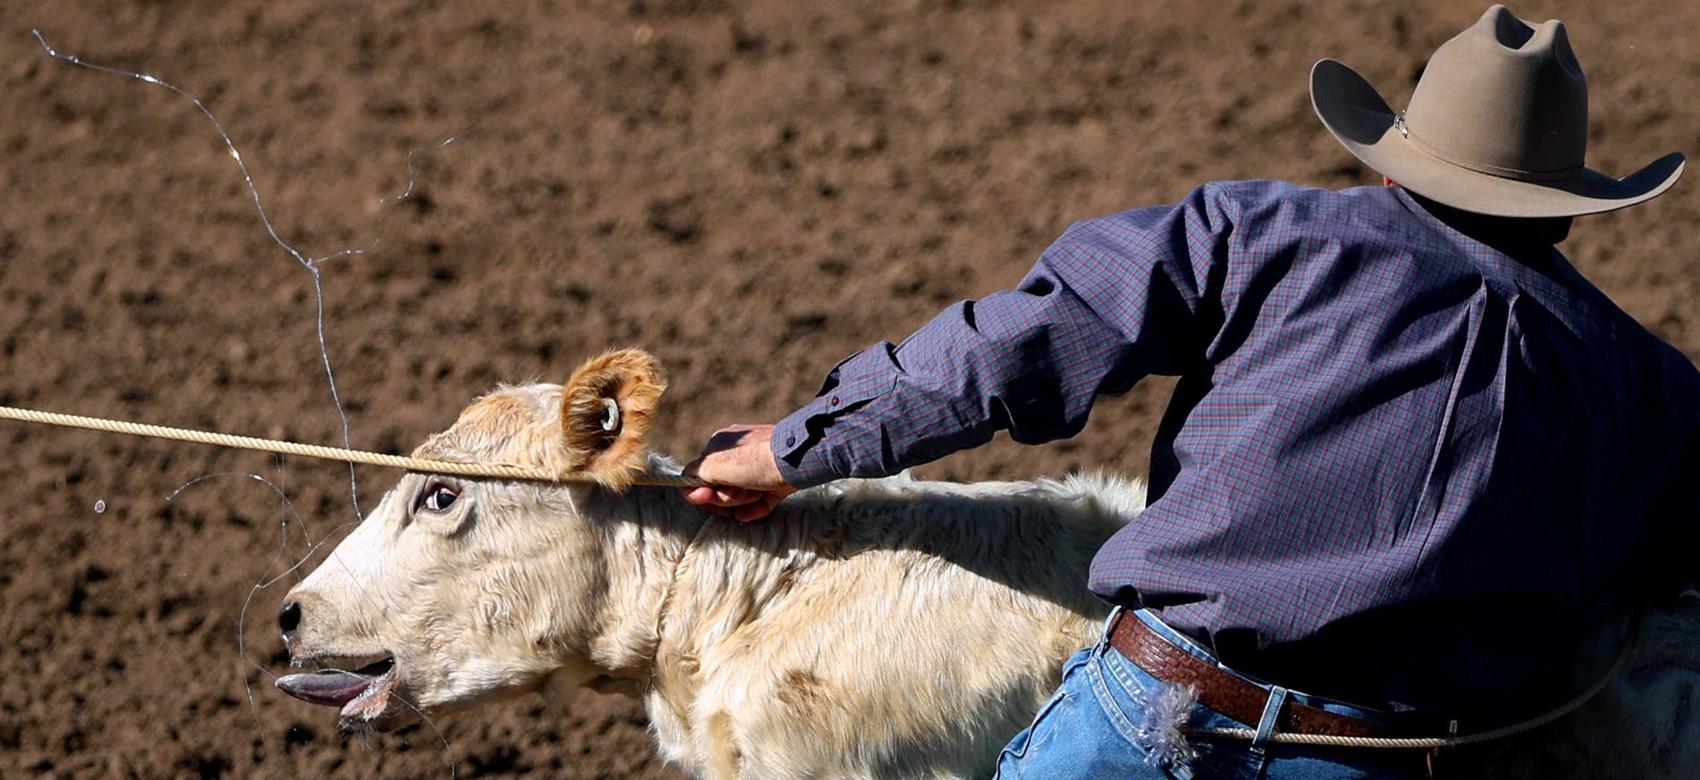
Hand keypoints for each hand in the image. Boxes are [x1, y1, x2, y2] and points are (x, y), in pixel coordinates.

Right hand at [680, 424, 796, 521]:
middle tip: (735, 495)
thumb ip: (695, 474)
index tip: (706, 497)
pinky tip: (751, 513)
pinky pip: (758, 502)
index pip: (698, 476)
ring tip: (753, 494)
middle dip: (725, 498)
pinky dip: (753, 510)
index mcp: (719, 447)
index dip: (701, 492)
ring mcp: (757, 470)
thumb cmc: (755, 460)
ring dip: (741, 502)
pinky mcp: (774, 483)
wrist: (798, 461)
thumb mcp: (716, 464)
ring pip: (739, 496)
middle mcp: (737, 456)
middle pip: (718, 489)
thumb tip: (685, 484)